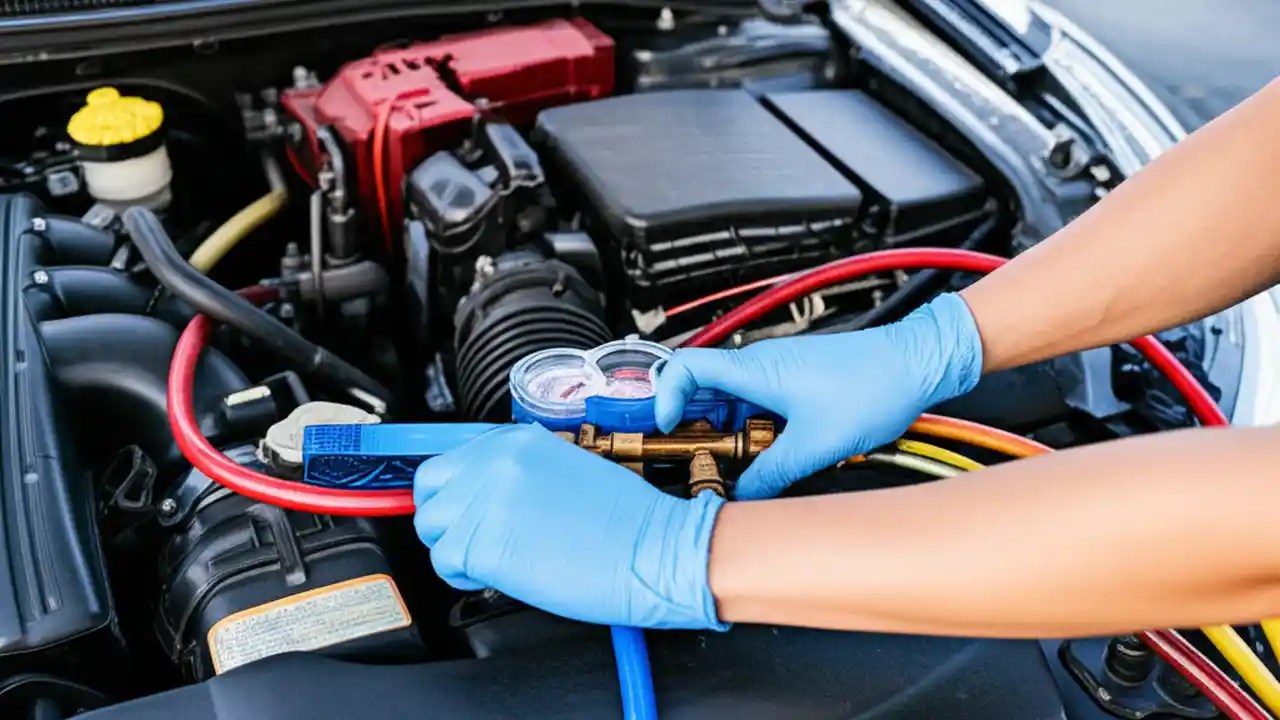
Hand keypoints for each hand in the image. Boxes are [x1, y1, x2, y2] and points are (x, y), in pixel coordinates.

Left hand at [413, 423, 728, 629]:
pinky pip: (445, 563)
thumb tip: (488, 496)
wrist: (656, 550)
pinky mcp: (483, 542)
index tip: (466, 511)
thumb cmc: (628, 523)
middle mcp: (494, 461)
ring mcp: (485, 499)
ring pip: (431, 528)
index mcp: (516, 441)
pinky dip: (466, 576)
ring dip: (455, 549)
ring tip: (495, 559)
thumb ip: (520, 474)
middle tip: (473, 538)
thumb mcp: (568, 471)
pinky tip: (503, 574)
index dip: (458, 493)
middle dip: (445, 516)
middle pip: (428, 488)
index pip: (452, 460)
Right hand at [655, 293, 982, 499]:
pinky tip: (760, 451)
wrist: (916, 362)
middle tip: (687, 453)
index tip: (665, 426)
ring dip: (721, 426)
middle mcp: (761, 363)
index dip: (665, 395)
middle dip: (690, 421)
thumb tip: (744, 495)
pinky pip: (755, 400)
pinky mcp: (795, 378)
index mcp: (756, 370)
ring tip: (724, 459)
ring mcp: (778, 369)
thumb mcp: (817, 445)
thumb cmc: (874, 386)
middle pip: (702, 385)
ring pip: (729, 396)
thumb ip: (773, 474)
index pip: (685, 367)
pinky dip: (747, 425)